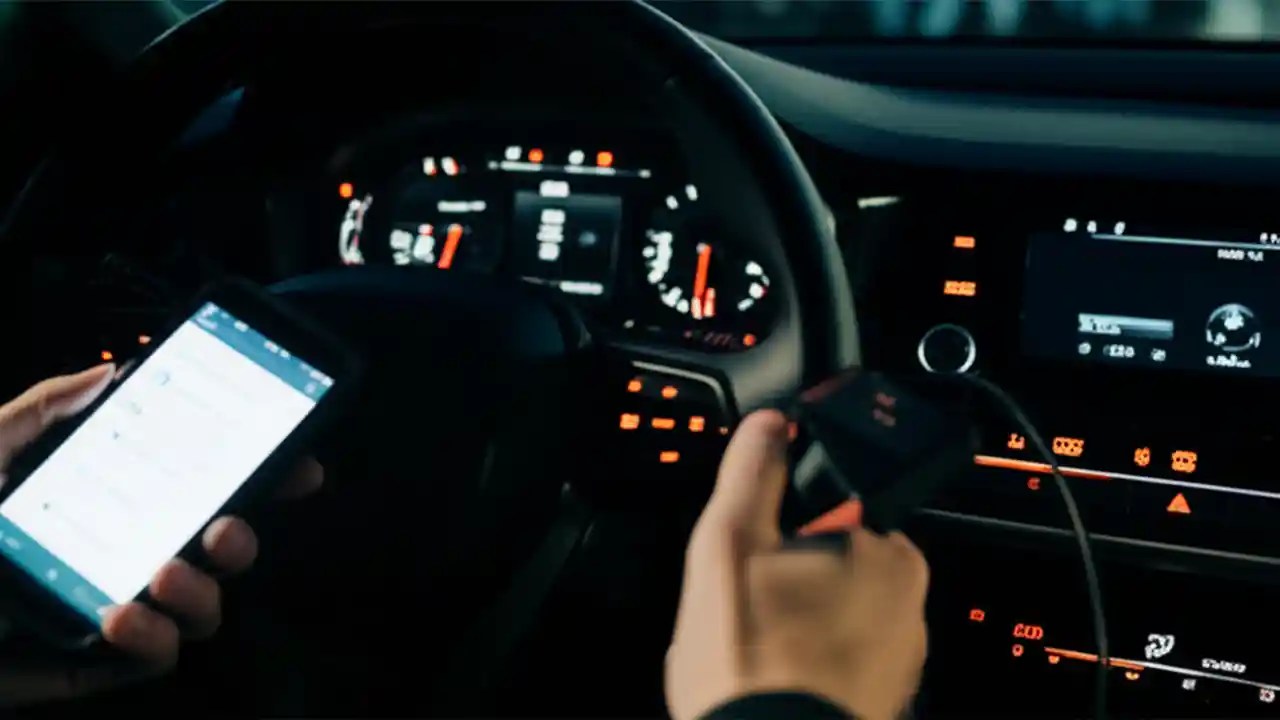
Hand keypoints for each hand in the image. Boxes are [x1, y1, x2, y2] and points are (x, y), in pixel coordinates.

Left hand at [0, 364, 323, 704]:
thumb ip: (42, 410)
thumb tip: (110, 373)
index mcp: (116, 504)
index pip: (201, 490)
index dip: (260, 479)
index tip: (296, 464)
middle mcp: (128, 556)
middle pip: (220, 554)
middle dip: (245, 540)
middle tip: (226, 526)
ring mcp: (116, 613)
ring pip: (203, 610)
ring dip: (203, 591)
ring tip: (164, 572)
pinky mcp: (93, 665)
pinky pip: (156, 659)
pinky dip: (155, 638)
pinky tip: (122, 615)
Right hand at [666, 410, 928, 719]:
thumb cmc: (753, 660)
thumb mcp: (732, 541)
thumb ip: (754, 472)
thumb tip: (769, 425)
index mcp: (890, 554)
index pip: (836, 509)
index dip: (784, 527)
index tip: (754, 551)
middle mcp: (909, 608)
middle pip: (830, 566)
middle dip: (785, 578)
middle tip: (743, 601)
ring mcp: (896, 663)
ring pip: (828, 618)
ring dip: (790, 625)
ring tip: (750, 645)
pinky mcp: (878, 703)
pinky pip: (831, 664)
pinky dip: (800, 665)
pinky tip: (764, 676)